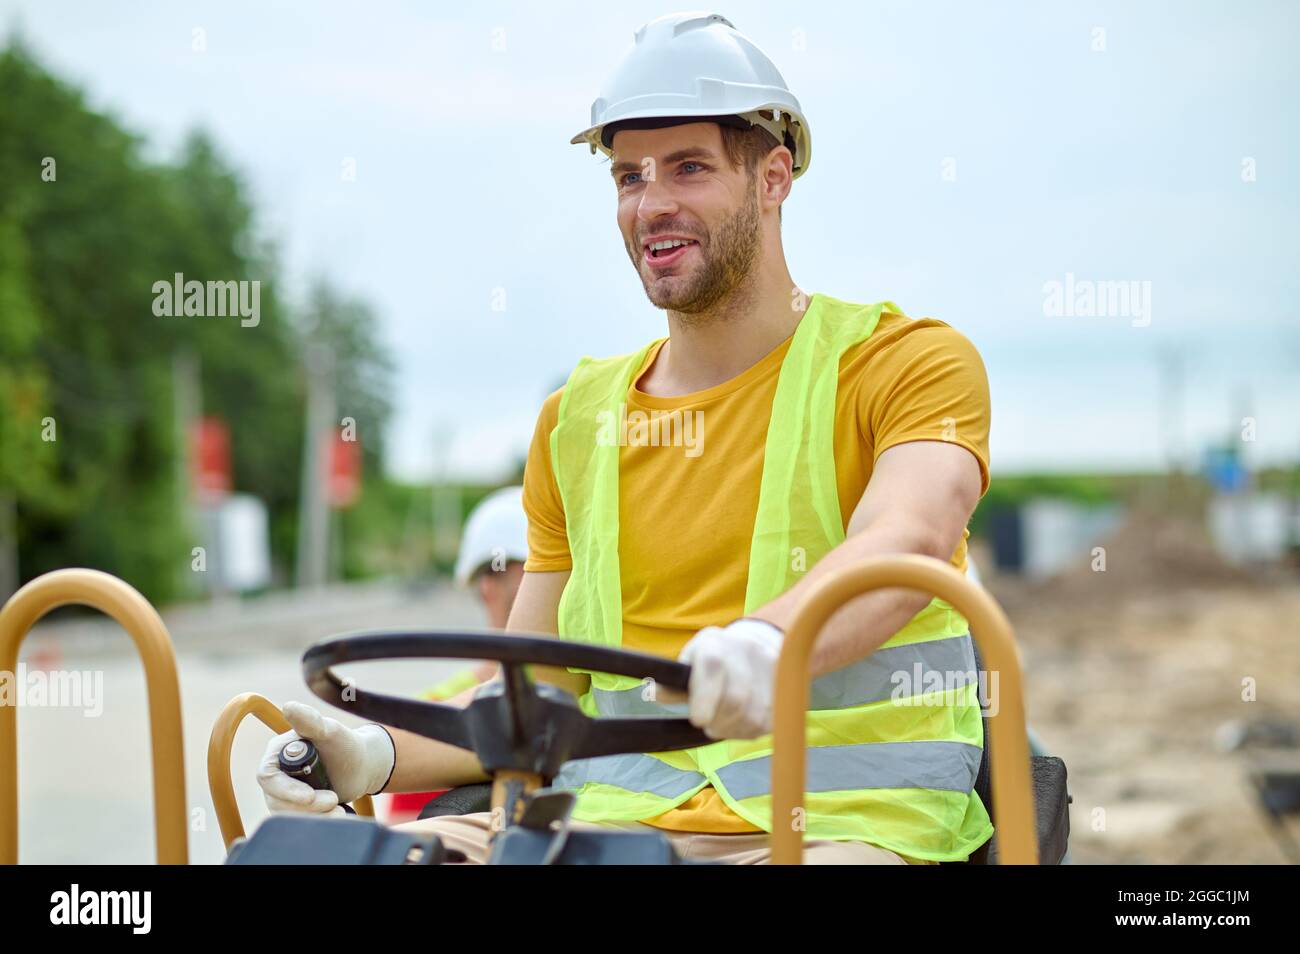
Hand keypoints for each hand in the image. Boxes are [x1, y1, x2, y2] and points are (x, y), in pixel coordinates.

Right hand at [257, 701, 394, 814]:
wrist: (361, 766)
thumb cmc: (345, 745)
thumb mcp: (330, 731)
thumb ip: (310, 721)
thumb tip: (288, 706)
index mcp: (277, 753)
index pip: (268, 777)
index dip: (287, 790)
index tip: (310, 796)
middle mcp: (276, 774)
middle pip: (276, 800)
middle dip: (306, 806)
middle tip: (333, 801)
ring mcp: (283, 793)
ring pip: (287, 815)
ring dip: (314, 816)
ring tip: (339, 810)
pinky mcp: (293, 808)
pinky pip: (297, 822)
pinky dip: (317, 822)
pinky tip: (337, 815)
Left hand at [677, 618, 783, 739]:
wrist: (756, 644)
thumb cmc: (713, 658)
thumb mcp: (689, 661)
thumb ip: (673, 682)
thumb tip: (654, 694)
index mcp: (716, 644)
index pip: (713, 668)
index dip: (705, 698)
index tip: (697, 720)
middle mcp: (747, 653)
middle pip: (735, 700)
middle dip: (717, 721)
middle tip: (708, 725)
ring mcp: (770, 671)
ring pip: (752, 716)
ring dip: (732, 729)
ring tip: (722, 724)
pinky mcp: (785, 691)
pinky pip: (766, 724)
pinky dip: (748, 731)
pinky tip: (739, 723)